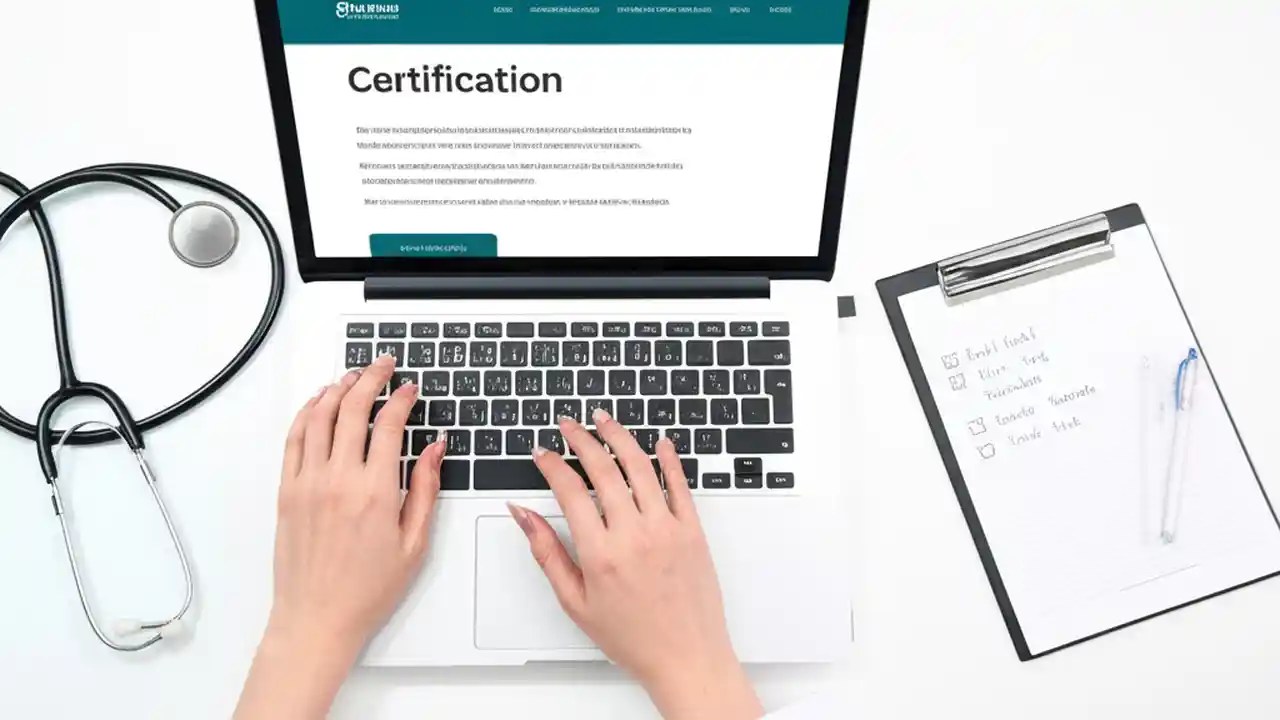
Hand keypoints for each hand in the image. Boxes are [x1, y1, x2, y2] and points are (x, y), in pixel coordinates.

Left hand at [235, 354, 444, 719]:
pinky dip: (307, 413)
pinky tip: (318, 403)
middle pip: (352, 409)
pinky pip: (294, 439)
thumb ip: (425, 489)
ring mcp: (307, 483)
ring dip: (337, 388)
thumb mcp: (414, 543)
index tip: (411, 389)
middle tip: (384, 366)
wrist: (317, 619)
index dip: (402, 399)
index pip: (390, 425)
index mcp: (375, 492)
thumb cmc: (366, 590)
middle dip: (371, 379)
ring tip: (353, 376)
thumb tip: (434, 448)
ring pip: (319, 416)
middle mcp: (337, 480)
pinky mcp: (286, 491)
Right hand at [509, 410, 761, 719]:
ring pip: (640, 466)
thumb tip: (523, 515)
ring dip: (619, 436)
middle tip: (569, 424)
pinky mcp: (693, 531)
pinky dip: (669, 459)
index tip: (543, 453)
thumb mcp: (575, 602)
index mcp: (601, 553)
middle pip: (604, 468)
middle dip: (582, 438)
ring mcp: (667, 529)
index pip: (570, 490)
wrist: (686, 657)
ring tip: (604, 420)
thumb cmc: (632, 637)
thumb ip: (547, 553)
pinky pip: (680, 484)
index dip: (553, 464)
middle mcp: (635, 534)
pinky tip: (660, 442)